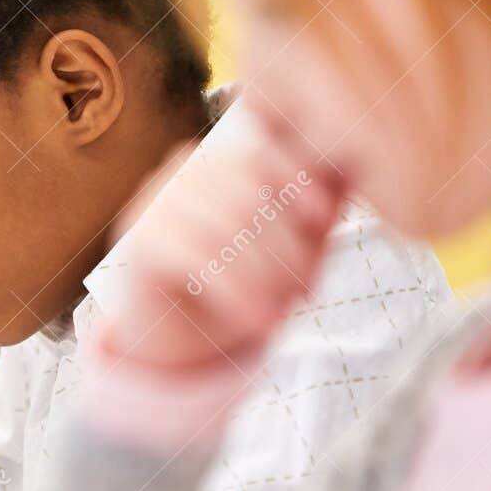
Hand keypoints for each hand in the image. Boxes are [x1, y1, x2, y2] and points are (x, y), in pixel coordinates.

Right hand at [105, 117, 344, 371]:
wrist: (171, 335)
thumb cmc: (234, 283)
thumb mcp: (283, 246)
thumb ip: (312, 212)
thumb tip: (351, 175)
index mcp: (215, 160)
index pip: (262, 154)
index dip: (297, 183)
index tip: (321, 221)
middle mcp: (179, 172)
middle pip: (247, 196)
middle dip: (286, 248)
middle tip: (307, 291)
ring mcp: (153, 202)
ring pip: (225, 228)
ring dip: (263, 277)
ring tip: (281, 314)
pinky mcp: (139, 240)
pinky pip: (197, 260)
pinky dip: (235, 294)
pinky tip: (256, 322)